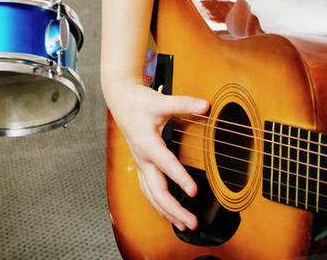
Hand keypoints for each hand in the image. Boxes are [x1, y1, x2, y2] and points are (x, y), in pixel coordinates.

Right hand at [104, 81, 209, 230]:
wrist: (121, 103)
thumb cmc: (139, 103)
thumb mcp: (161, 101)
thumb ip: (183, 104)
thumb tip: (205, 105)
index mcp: (147, 144)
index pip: (166, 164)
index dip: (180, 178)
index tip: (194, 192)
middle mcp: (143, 159)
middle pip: (157, 190)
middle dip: (174, 208)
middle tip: (192, 221)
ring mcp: (141, 165)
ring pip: (151, 195)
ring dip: (167, 212)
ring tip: (184, 225)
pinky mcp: (142, 167)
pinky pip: (149, 191)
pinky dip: (159, 206)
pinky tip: (169, 215)